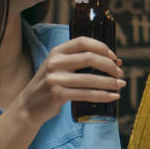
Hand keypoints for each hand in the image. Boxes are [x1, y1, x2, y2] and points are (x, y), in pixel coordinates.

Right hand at [10, 37, 124, 125]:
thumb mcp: (58, 67)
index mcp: (57, 52)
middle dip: (110, 65)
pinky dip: (103, 96)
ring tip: (121, 85)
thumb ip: (78, 61)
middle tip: (120, 73)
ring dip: (110, 82)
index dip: (102, 47)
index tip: (114, 57)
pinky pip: (87, 94)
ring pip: (91, 79)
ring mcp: (55, 79)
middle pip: (90, 58)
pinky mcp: (58, 95)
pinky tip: (113, 97)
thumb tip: (113, 61)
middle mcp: (55, 62)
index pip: (83, 42)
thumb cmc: (50, 85)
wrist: (28, 106)